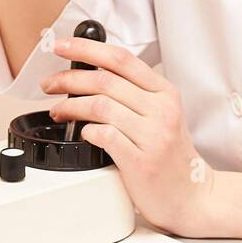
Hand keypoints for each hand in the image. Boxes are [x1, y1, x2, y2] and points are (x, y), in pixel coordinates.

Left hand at [41, 35, 215, 237]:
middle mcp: (161, 109)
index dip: (87, 48)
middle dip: (68, 78)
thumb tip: (91, 77)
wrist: (192, 196)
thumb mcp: (162, 115)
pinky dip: (86, 132)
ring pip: (100, 106)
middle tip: (49, 84)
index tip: (62, 46)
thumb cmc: (171, 156)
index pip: (122, 59)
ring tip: (58, 111)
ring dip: (71, 106)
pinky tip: (81, 133)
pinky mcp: (142, 161)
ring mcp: (153, 135)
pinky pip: (105, 136)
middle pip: (105, 80)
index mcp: (164, 92)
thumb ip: (134, 94)